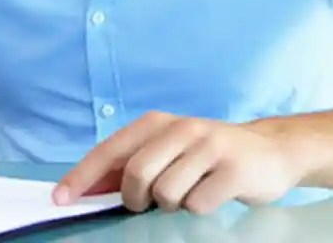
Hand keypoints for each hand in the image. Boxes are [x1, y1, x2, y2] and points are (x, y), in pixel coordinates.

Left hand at [54, 111, 304, 214]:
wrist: (271, 151)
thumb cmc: (209, 155)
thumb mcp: (168, 150)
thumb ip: (130, 166)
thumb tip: (85, 188)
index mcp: (157, 123)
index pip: (110, 151)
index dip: (83, 176)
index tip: (61, 199)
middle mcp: (182, 128)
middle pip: (136, 174)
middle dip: (135, 199)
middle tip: (149, 203)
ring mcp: (210, 147)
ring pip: (166, 193)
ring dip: (173, 205)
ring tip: (190, 192)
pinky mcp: (234, 170)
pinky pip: (198, 204)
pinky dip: (199, 209)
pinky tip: (213, 194)